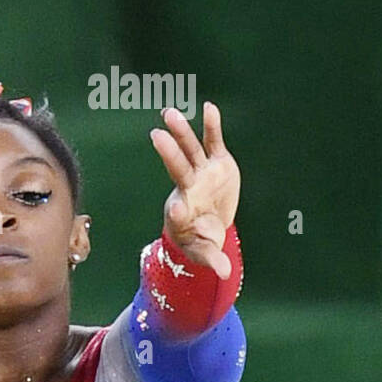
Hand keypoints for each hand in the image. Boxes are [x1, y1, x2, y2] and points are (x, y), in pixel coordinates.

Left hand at [149, 102, 239, 277]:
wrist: (211, 223)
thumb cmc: (202, 240)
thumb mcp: (206, 252)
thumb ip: (212, 260)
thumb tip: (225, 274)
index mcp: (183, 213)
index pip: (178, 211)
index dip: (178, 210)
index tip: (176, 209)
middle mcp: (189, 189)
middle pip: (178, 170)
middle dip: (169, 154)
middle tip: (156, 137)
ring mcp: (202, 174)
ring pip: (190, 151)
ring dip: (181, 132)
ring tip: (169, 112)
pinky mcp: (218, 163)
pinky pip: (213, 142)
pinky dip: (212, 127)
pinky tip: (209, 107)